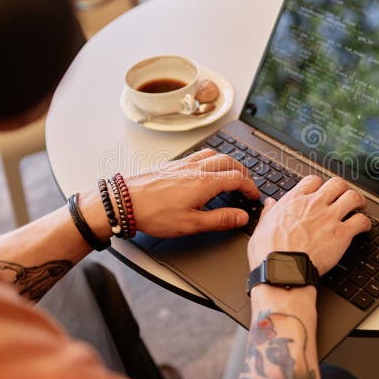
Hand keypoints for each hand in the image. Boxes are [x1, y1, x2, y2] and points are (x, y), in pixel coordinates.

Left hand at [125, 149, 260, 237]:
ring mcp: (183, 164)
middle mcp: (196, 168)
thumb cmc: (153, 213)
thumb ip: (220, 220)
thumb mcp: (191, 224)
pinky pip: (198, 156)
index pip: (237, 178)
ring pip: (213, 154)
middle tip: (247, 184)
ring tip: (230, 174)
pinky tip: (205, 171)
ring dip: (227, 162)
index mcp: (205, 182)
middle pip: (228, 161)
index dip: (250, 187)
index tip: (254, 196)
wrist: (124, 202)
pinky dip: (210, 160)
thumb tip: (241, 217)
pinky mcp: (171, 165)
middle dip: (242, 172)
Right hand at [247, 176, 370, 274]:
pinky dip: (365, 224)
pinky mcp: (342, 234)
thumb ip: (269, 213)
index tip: (321, 191)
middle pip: (336, 184)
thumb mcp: (262, 227)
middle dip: (342, 189)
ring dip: (359, 201)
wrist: (282, 269)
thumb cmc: (270, 252)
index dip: (319, 185)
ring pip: (353, 197)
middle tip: (344, 196)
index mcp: (294, 201)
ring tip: (360, 206)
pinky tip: (364, 228)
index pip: (313, 180)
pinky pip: (361, 221)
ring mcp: (330, 217)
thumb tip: (270, 204)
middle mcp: (314, 204)